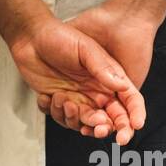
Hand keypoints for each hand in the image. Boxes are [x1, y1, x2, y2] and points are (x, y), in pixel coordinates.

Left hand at [37, 1, 157, 137]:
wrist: (31, 37)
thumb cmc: (60, 37)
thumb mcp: (86, 49)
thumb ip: (103, 69)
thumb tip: (122, 85)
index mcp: (108, 78)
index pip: (129, 101)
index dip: (135, 115)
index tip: (134, 126)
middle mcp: (95, 91)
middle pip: (109, 119)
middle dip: (105, 128)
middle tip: (98, 129)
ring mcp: (77, 98)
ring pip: (83, 123)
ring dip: (74, 118)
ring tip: (63, 99)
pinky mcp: (59, 102)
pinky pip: (60, 119)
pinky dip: (54, 112)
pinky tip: (47, 96)